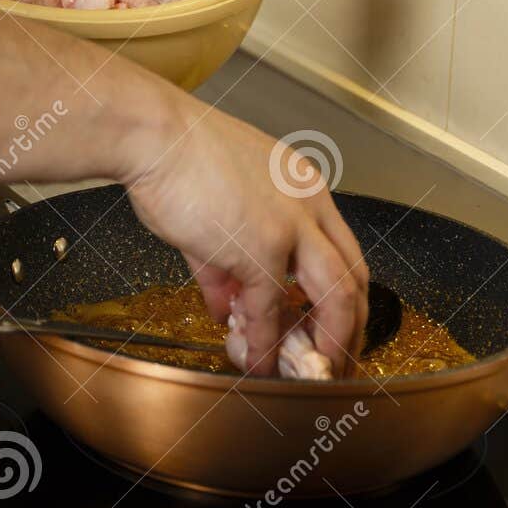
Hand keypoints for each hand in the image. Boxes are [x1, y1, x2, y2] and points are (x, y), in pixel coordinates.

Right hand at [121, 94, 368, 375]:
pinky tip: (254, 362)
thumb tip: (227, 304)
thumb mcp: (217, 206)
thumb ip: (226, 263)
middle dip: (350, 327)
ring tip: (311, 371)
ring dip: (328, 343)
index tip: (330, 322)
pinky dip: (264, 344)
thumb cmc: (175, 156)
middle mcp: (308, 206)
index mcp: (303, 188)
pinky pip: (270, 310)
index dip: (341, 294)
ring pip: (335, 298)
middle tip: (336, 359)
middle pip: (353, 278)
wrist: (154, 136)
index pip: (342, 250)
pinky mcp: (259, 249)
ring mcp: (289, 229)